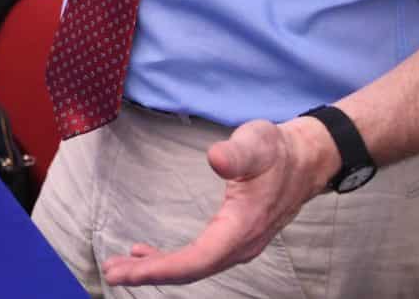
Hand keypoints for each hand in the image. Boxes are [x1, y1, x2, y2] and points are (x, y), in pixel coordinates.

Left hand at [100, 117, 335, 287]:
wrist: (307, 160)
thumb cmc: (278, 151)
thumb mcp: (257, 143)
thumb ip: (237, 153)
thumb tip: (216, 158)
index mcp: (242, 227)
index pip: (198, 258)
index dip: (163, 268)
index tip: (130, 269)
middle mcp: (240, 244)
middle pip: (191, 269)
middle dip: (150, 274)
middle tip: (112, 271)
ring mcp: (237, 244)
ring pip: (193, 266)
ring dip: (157, 269)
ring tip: (121, 267)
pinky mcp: (233, 238)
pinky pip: (198, 258)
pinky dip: (171, 261)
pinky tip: (145, 254)